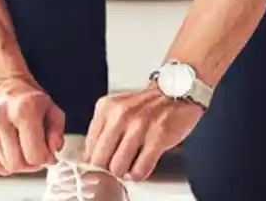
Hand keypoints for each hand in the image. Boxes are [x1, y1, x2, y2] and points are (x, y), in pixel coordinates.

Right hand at [0, 76, 65, 175]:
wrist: (5, 86)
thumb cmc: (31, 101)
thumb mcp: (53, 110)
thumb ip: (57, 133)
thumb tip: (52, 152)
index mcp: (25, 109)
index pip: (35, 155)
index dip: (45, 159)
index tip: (47, 153)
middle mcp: (1, 116)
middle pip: (17, 164)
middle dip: (31, 165)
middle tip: (36, 154)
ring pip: (6, 166)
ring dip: (19, 162)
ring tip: (23, 148)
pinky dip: (5, 163)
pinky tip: (11, 150)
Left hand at [84, 84, 204, 181]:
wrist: (177, 90)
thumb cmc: (147, 104)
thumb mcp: (117, 109)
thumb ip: (104, 130)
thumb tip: (92, 159)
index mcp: (106, 108)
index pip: (88, 147)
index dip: (93, 162)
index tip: (98, 167)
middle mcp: (120, 115)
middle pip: (100, 160)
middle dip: (105, 171)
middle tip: (113, 171)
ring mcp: (140, 126)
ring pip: (118, 167)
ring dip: (122, 174)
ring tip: (128, 169)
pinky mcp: (158, 136)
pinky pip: (140, 169)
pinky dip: (138, 175)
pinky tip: (140, 168)